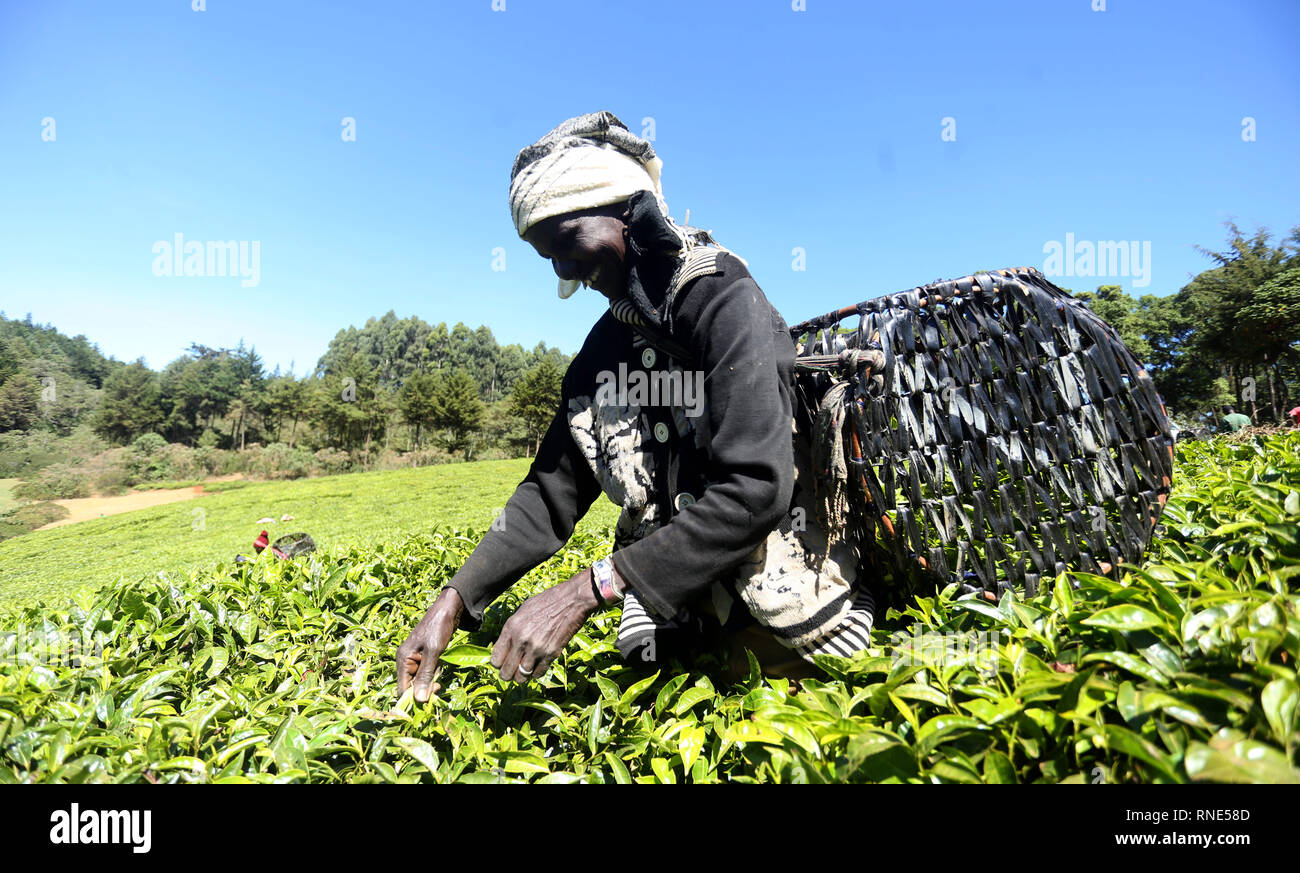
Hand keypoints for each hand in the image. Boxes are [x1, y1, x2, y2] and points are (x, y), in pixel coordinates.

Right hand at [396, 587, 463, 702]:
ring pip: (419, 680)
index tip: (430, 700)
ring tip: (440, 677)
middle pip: (410, 686)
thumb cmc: (439, 628)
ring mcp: (414, 659)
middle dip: (424, 690)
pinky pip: (425, 673)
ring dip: (429, 682)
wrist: (448, 610)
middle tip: (439, 686)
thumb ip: (426, 676)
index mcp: (403, 659)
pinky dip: (433, 675)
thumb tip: (419, 700)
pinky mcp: (423, 657)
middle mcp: (405, 661)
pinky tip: (440, 670)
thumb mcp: (433, 652)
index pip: (402, 689)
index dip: (414, 698)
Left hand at [490, 568, 603, 683]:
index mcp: (511, 627)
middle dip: (508, 675)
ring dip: (522, 676)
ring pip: (521, 676)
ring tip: (524, 671)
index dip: (498, 664)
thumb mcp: (523, 610)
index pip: (495, 659)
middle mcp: (521, 640)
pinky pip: (538, 673)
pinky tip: (537, 665)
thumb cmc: (547, 602)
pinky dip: (536, 673)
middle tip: (511, 672)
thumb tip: (506, 646)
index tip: (503, 663)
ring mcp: (536, 648)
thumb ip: (512, 629)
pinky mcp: (551, 654)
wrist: (572, 600)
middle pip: (506, 672)